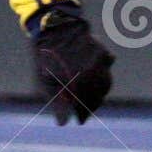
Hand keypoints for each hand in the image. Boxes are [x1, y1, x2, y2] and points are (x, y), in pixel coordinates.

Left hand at [30, 1, 112, 124]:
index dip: (83, 114)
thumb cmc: (45, 57)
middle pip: (98, 95)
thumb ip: (57, 102)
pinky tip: (95, 81)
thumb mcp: (45, 81)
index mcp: (77, 81)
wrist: (54, 28)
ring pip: (105, 83)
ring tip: (92, 100)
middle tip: (85, 113)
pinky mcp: (103, 52)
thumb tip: (63, 123)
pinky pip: (107, 68)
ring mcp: (99, 62)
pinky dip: (102, 76)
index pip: (85, 104)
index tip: (80, 121)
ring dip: (100, 93)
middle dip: (92, 105)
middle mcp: (92, 73)